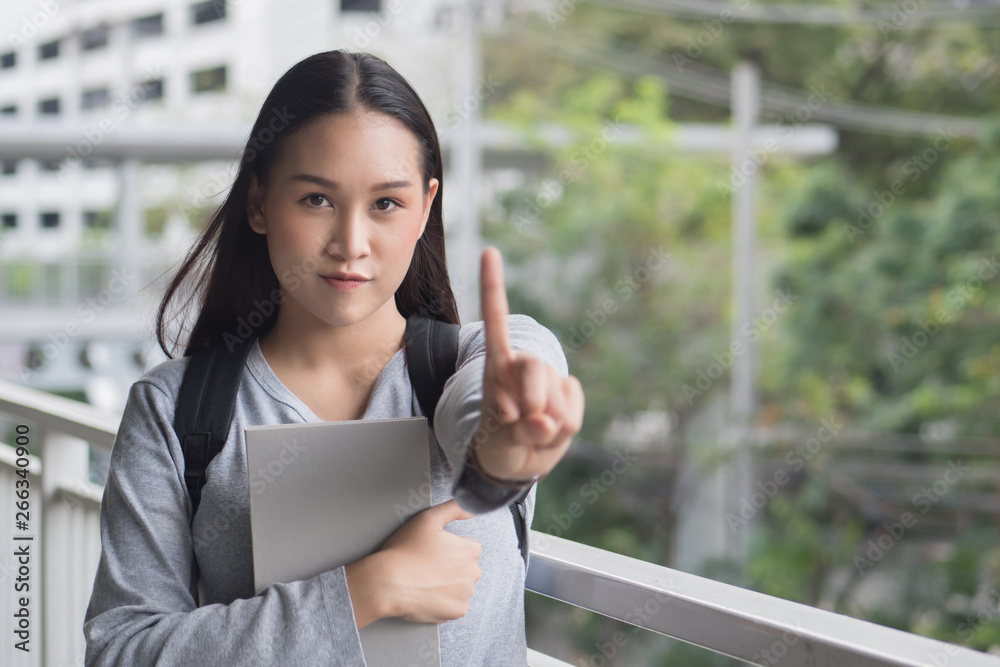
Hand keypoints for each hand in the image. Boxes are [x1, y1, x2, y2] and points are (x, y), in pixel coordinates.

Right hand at [346, 499, 480, 626]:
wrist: (388, 583)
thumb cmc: (405, 551)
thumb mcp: (429, 518)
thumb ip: (455, 508)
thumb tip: (473, 507)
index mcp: (470, 549)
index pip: (467, 548)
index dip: (448, 549)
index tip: (432, 552)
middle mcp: (473, 572)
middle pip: (465, 569)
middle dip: (450, 568)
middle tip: (427, 566)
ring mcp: (465, 594)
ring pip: (460, 588)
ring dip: (448, 586)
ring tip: (425, 580)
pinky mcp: (457, 612)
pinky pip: (454, 606)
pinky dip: (443, 602)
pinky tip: (427, 594)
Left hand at [472, 247, 584, 481]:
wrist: (519, 460)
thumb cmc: (499, 444)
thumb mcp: (499, 443)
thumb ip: (518, 432)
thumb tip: (544, 423)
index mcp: (497, 364)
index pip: (495, 321)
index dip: (493, 287)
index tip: (490, 251)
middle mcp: (523, 364)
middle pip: (534, 368)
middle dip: (531, 401)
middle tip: (521, 424)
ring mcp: (548, 378)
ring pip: (557, 399)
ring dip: (547, 424)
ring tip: (532, 431)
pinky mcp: (569, 392)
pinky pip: (573, 413)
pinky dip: (564, 427)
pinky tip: (552, 429)